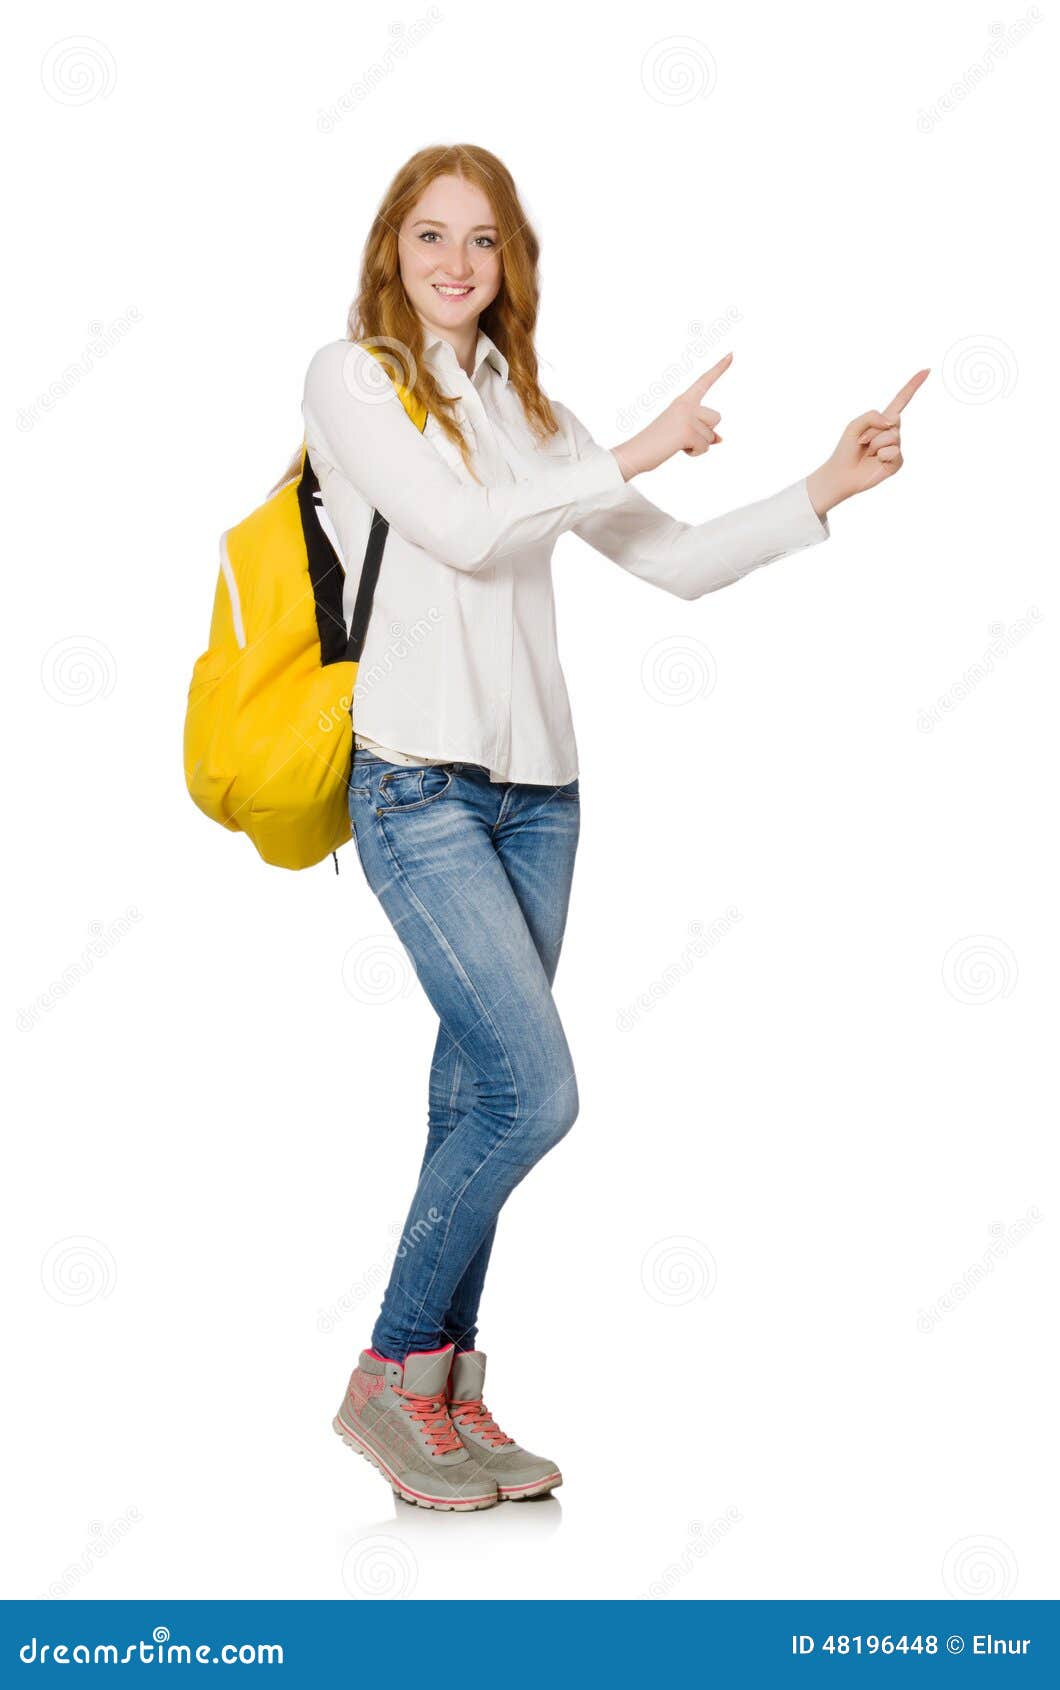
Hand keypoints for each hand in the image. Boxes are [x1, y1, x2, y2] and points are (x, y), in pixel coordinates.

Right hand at [611, 354, 730, 480]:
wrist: (635, 452)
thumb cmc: (656, 444)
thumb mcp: (682, 434)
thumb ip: (702, 432)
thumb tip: (720, 439)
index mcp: (683, 400)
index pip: (704, 382)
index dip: (719, 369)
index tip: (731, 354)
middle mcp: (686, 404)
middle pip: (716, 418)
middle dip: (706, 432)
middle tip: (682, 436)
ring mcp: (687, 416)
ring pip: (711, 435)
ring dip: (699, 445)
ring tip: (677, 443)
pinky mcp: (687, 431)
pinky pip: (704, 447)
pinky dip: (694, 453)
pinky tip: (677, 449)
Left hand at [806, 369, 928, 517]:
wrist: (842, 475)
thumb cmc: (846, 450)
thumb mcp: (854, 425)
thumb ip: (872, 416)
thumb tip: (893, 422)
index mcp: (882, 420)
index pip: (901, 400)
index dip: (913, 386)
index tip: (926, 370)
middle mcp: (893, 432)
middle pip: (893, 419)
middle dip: (873, 430)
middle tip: (862, 442)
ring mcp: (896, 446)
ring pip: (892, 435)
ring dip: (875, 444)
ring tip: (867, 452)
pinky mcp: (897, 461)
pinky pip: (894, 451)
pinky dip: (882, 455)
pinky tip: (875, 461)